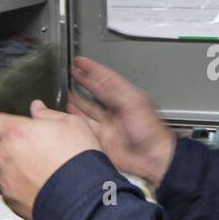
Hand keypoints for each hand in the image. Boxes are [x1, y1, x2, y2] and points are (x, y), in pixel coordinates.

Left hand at [0, 99, 99, 219]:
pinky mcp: (10, 200)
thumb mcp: (72, 125)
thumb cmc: (78, 157)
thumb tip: (36, 108)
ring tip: (18, 165)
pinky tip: (25, 183)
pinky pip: (2, 188)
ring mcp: (5, 180)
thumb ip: (49, 114)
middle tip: (12, 143)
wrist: (82, 197)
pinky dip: (9, 184)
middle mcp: (4, 155)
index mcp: (16, 132)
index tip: (3, 123)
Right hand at [67, 56, 176, 187]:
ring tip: (66, 88)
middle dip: (84, 81)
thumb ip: (114, 89)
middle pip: (95, 91)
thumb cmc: (150, 132)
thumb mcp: (134, 103)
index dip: (93, 69)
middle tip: (72, 71)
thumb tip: (98, 76)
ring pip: (87, 108)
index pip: (106, 79)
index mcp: (126, 98)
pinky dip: (75, 117)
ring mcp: (107, 124)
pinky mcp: (101, 138)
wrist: (152, 158)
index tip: (81, 61)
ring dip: (77, 98)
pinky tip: (69, 110)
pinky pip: (84, 125)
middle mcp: (116, 110)